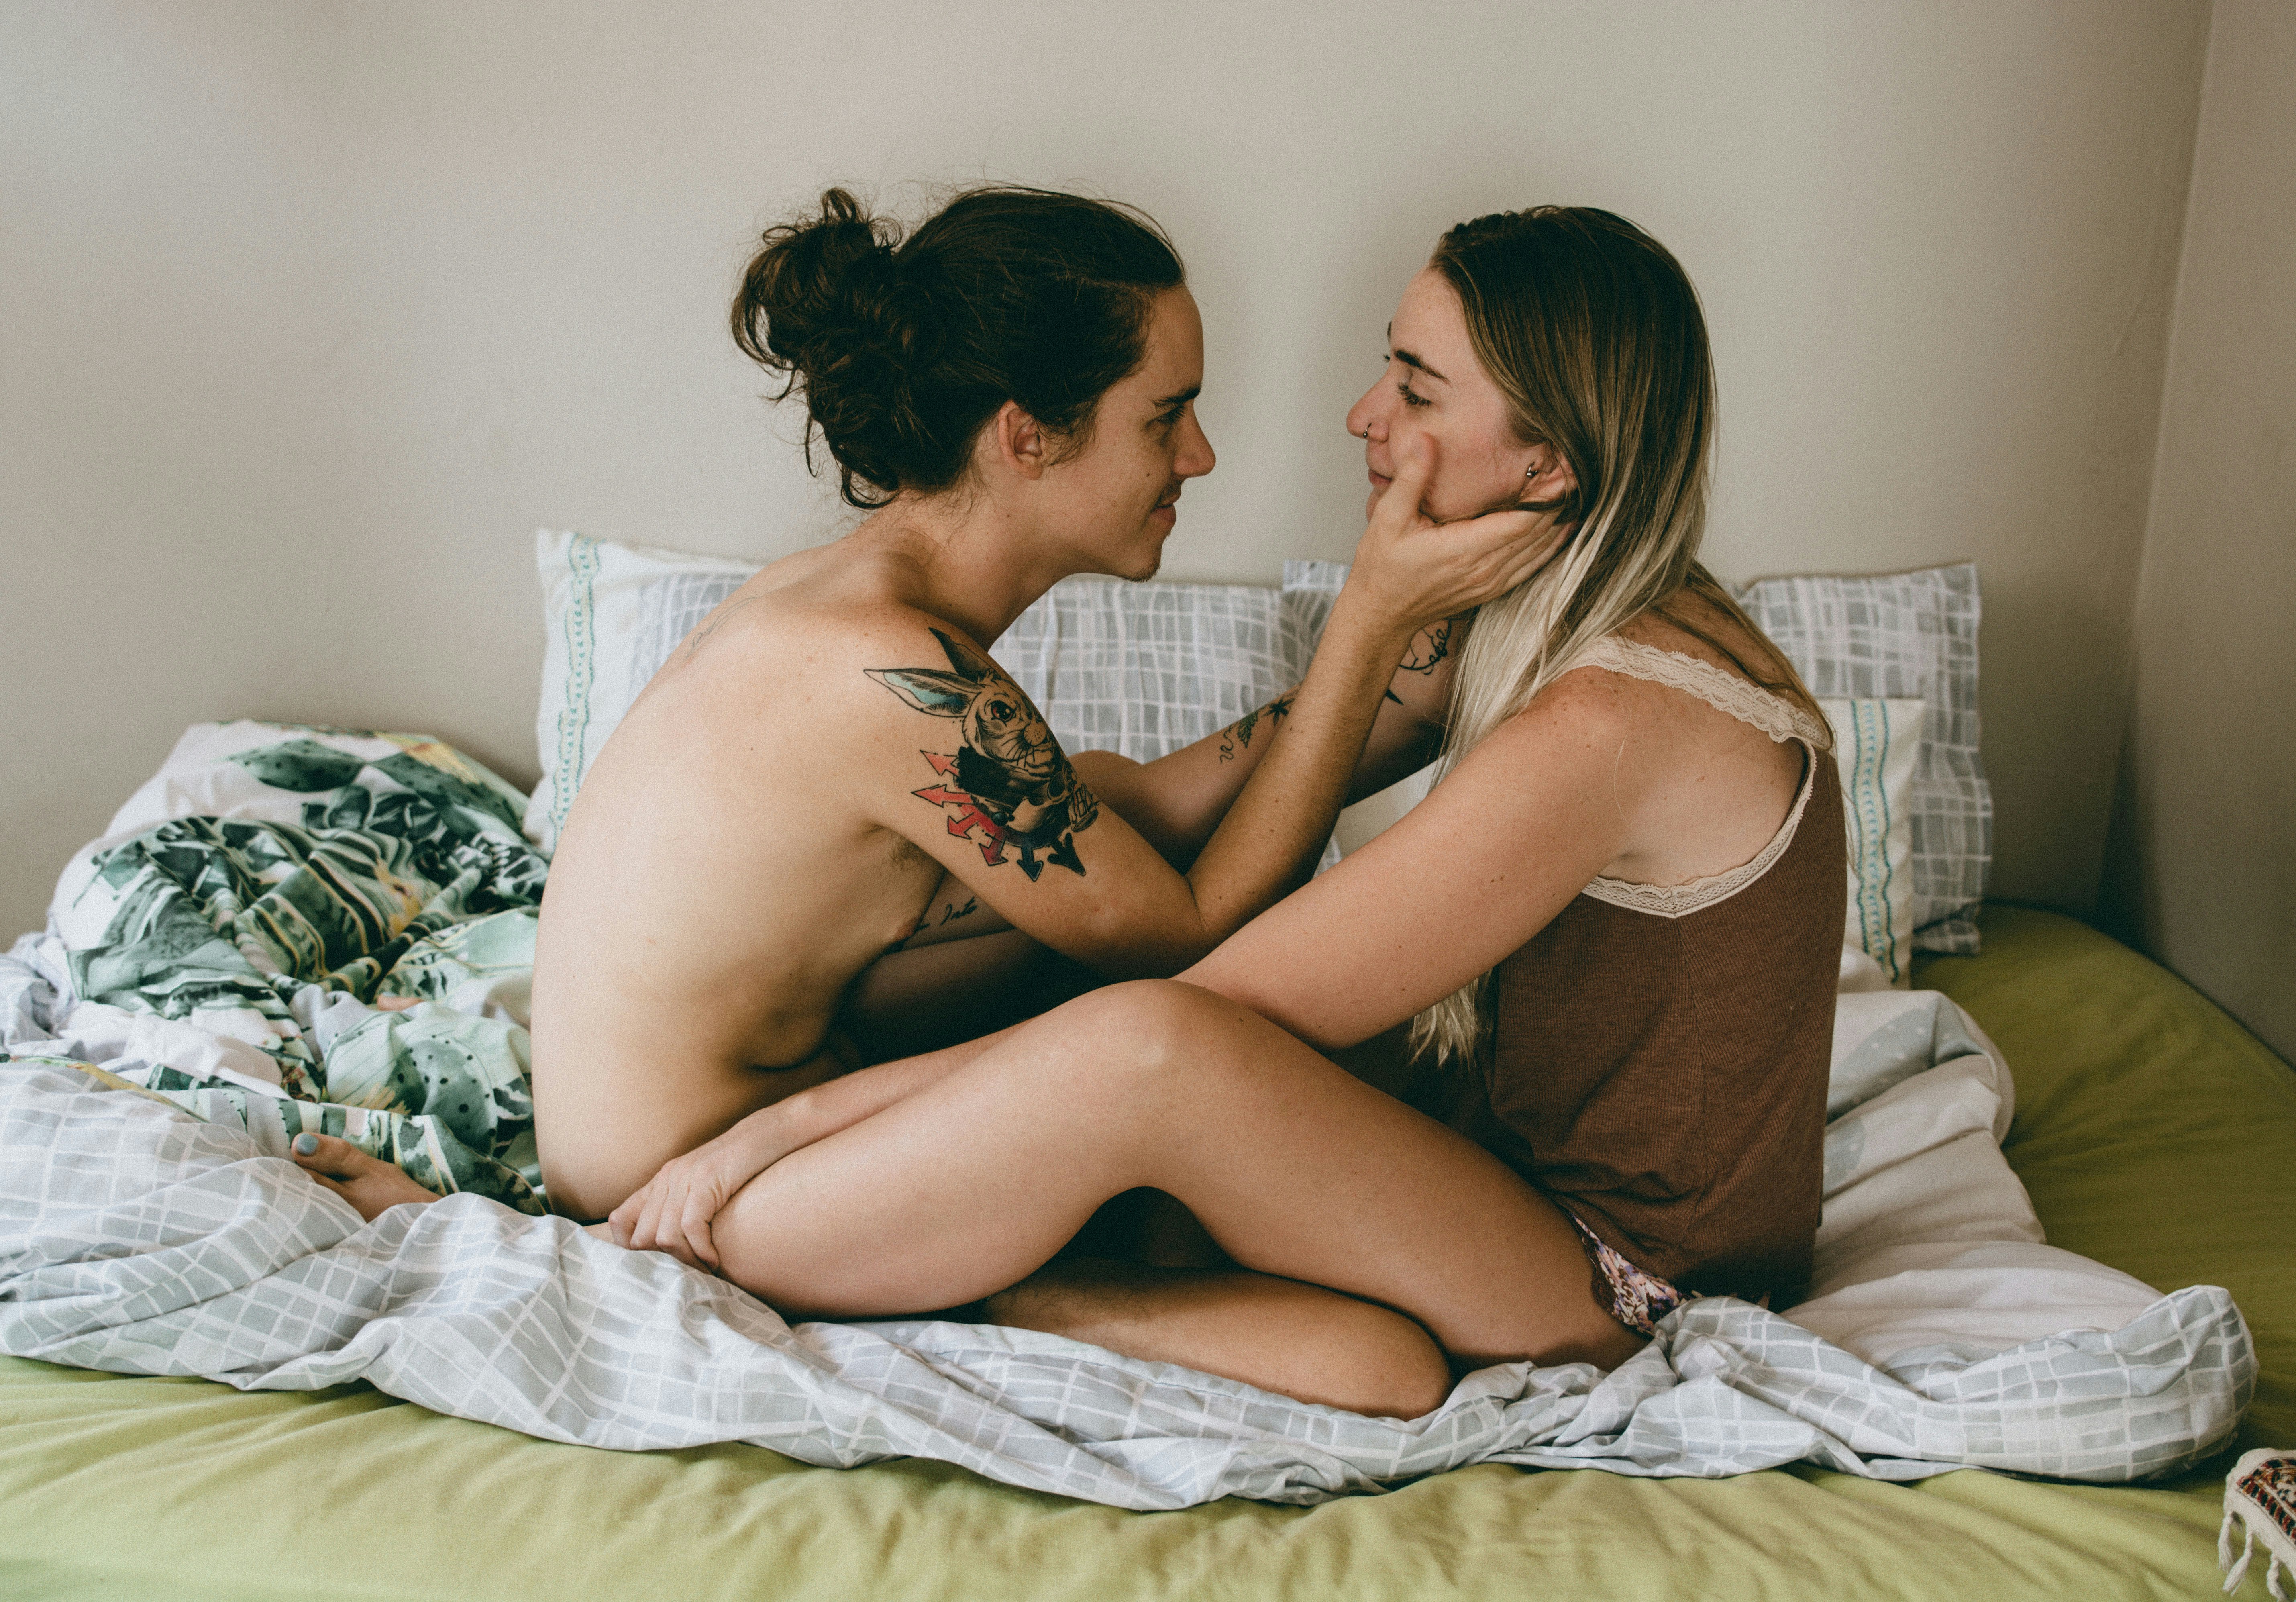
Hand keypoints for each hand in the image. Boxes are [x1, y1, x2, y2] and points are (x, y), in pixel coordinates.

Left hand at [607, 1112, 789, 1271]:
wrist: (771, 1133)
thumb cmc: (744, 1167)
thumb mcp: (704, 1188)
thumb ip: (683, 1210)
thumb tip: (672, 1249)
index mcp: (661, 1181)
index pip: (620, 1220)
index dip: (631, 1250)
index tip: (659, 1265)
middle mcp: (667, 1178)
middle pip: (641, 1236)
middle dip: (664, 1262)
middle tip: (688, 1273)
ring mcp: (685, 1178)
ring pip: (664, 1236)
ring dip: (686, 1261)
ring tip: (705, 1269)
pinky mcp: (706, 1181)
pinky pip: (691, 1227)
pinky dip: (702, 1251)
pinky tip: (715, 1259)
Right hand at [1344, 435, 1569, 637]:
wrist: (1379, 614)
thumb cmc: (1382, 568)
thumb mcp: (1388, 517)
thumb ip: (1412, 477)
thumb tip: (1427, 440)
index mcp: (1464, 549)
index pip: (1523, 521)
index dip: (1550, 496)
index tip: (1567, 469)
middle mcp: (1485, 569)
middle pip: (1539, 533)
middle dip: (1561, 502)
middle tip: (1577, 471)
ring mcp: (1491, 582)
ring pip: (1541, 551)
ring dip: (1560, 522)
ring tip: (1576, 493)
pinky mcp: (1491, 590)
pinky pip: (1532, 566)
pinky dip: (1550, 545)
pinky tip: (1561, 527)